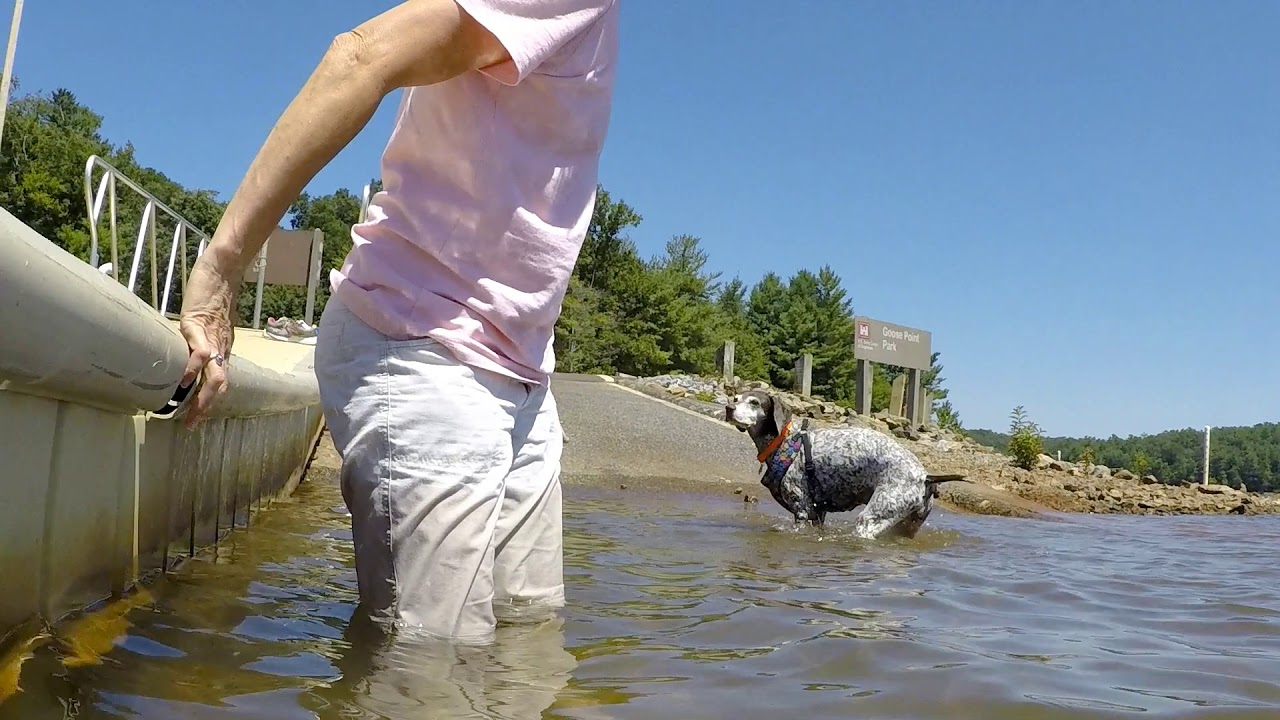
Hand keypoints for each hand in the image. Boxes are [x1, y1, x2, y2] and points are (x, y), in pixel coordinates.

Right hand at [177, 254, 238, 427]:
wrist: (221, 269)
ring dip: (203, 396)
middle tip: (191, 425)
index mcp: (219, 349)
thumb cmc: (211, 294)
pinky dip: (193, 367)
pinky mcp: (199, 324)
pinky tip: (183, 380)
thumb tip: (186, 351)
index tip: (194, 419)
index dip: (208, 401)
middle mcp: (218, 347)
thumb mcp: (205, 322)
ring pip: (214, 374)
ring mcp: (210, 337)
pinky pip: (200, 351)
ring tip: (189, 412)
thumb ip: (199, 338)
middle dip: (205, 407)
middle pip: (218, 384)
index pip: (217, 381)